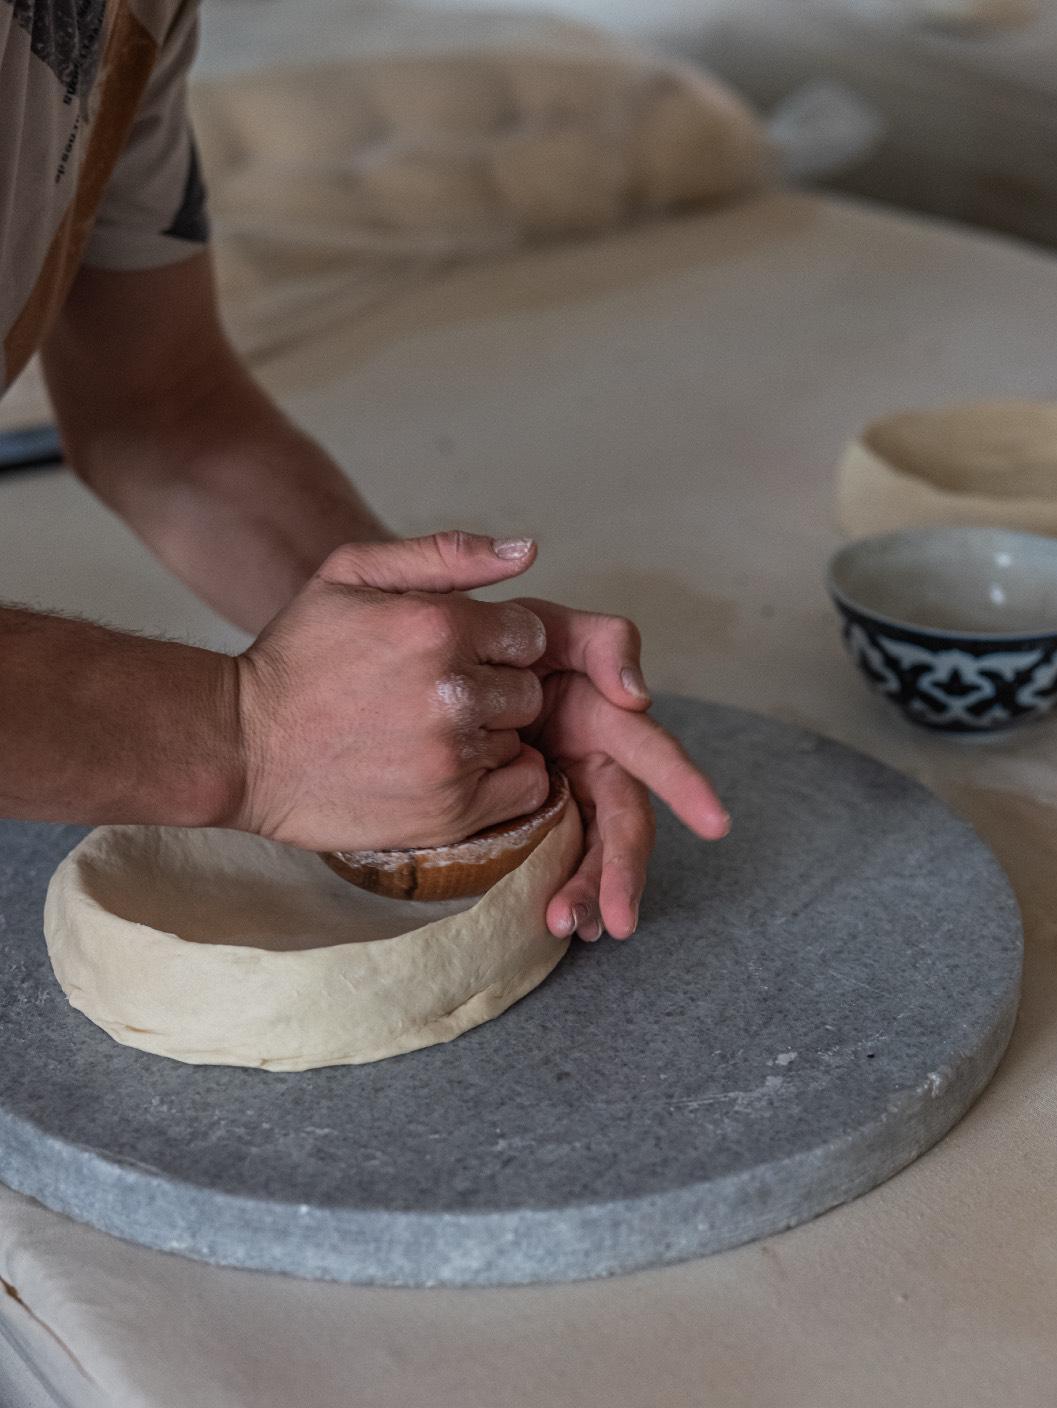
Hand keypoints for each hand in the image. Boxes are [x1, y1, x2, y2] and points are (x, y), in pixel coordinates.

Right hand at [233, 532, 551, 851]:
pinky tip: (451, 770)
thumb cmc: (296, 655)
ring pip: (519, 739)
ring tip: (427, 735)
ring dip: (487, 737)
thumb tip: (527, 550)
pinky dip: (500, 782)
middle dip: (492, 689)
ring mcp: (452, 756)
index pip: (528, 634)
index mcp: (438, 626)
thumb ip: (445, 554)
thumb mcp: (352, 574)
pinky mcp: (450, 811)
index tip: (457, 657)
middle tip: (435, 698)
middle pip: (527, 689)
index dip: (496, 644)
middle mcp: (453, 691)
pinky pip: (524, 791)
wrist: (237, 746)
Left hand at [517, 600, 728, 941]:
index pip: (654, 754)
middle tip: (615, 920)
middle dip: (623, 873)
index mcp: (609, 720)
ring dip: (589, 893)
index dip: (686, 784)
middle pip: (625, 826)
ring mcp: (567, 795)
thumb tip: (638, 695)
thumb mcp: (549, 625)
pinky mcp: (532, 819)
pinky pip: (553, 862)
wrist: (440, 663)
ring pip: (593, 853)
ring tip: (566, 925)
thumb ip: (604, 643)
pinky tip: (554, 923)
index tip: (716, 823)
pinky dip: (563, 891)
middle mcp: (597, 764)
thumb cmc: (504, 640)